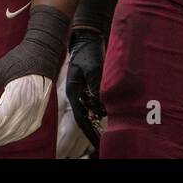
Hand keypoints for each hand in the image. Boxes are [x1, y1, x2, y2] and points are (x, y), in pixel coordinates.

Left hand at [0, 5, 67, 148]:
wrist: (42, 53)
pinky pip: (29, 129)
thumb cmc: (17, 60)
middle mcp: (28, 105)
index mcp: (15, 96)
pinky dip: (18, 135)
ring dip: (4, 139)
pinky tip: (9, 137)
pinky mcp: (41, 109)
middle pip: (8, 129)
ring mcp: (36, 109)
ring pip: (19, 131)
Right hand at [64, 26, 105, 147]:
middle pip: (85, 117)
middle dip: (93, 131)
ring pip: (91, 111)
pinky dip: (101, 110)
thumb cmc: (88, 52)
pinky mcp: (91, 86)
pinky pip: (96, 102)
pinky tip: (109, 116)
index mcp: (73, 91)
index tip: (97, 142)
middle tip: (102, 144)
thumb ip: (96, 87)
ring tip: (105, 135)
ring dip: (98, 121)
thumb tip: (101, 107)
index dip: (89, 131)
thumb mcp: (93, 69)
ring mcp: (84, 90)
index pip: (81, 116)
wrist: (87, 38)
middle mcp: (77, 94)